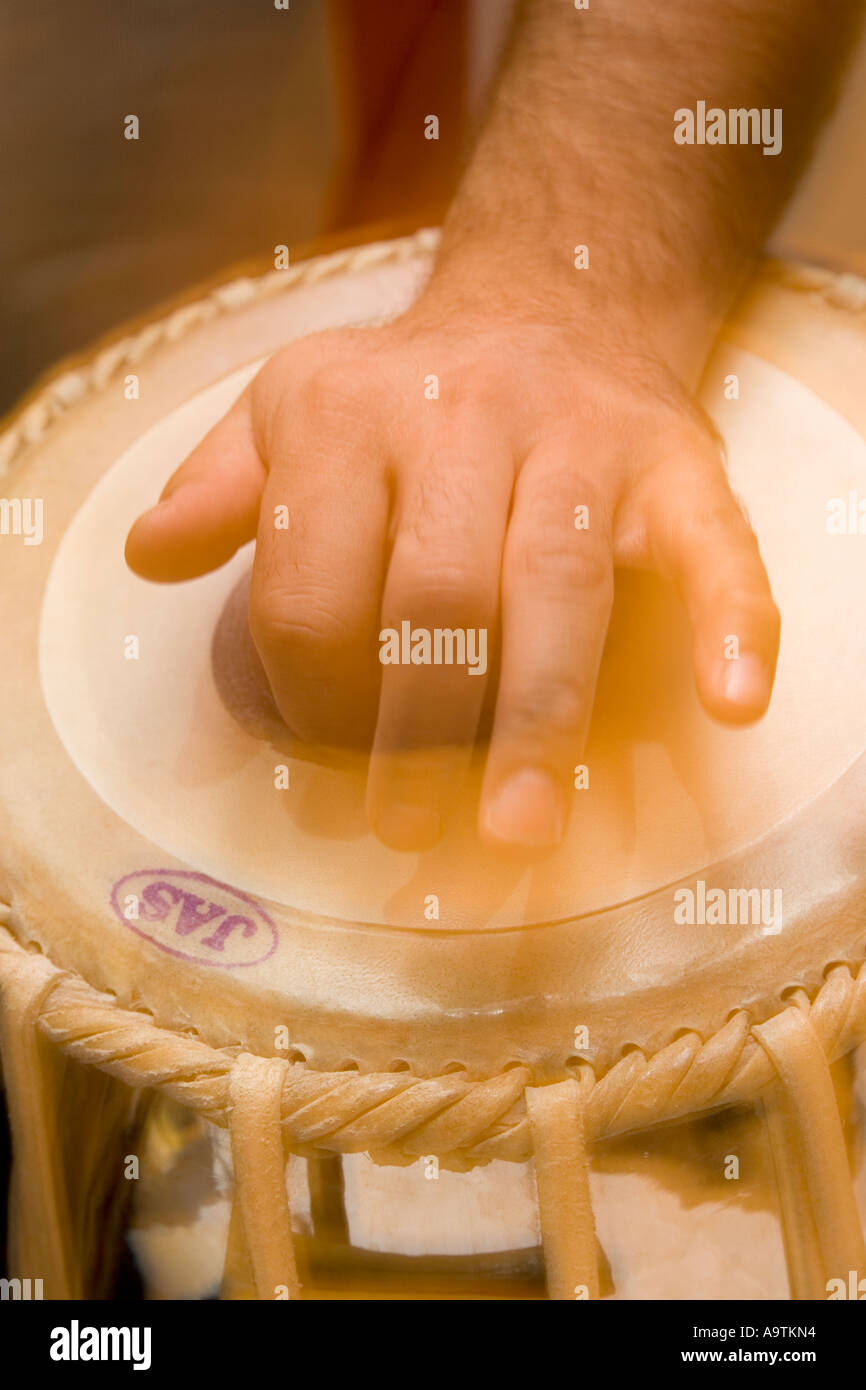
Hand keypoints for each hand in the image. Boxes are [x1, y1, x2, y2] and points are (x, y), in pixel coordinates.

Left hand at [126, 293, 778, 851]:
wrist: (552, 301)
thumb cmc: (406, 393)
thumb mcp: (288, 410)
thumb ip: (221, 485)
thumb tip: (150, 556)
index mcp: (348, 411)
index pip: (312, 585)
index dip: (310, 691)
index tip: (328, 750)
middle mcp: (463, 413)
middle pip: (434, 599)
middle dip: (414, 729)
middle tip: (404, 828)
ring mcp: (580, 438)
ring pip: (557, 588)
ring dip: (539, 718)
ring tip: (520, 826)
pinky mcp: (674, 462)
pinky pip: (712, 543)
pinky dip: (730, 622)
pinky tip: (733, 702)